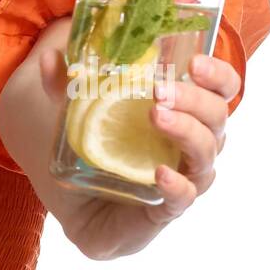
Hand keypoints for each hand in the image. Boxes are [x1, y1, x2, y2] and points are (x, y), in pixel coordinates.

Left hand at [0, 18, 240, 258]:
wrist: (75, 201)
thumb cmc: (91, 144)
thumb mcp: (76, 108)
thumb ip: (63, 85)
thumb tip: (48, 59)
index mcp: (184, 113)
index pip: (221, 92)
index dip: (218, 76)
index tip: (195, 62)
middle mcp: (192, 146)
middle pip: (216, 120)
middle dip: (194, 101)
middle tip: (161, 90)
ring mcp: (183, 178)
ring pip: (205, 157)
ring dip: (187, 133)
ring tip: (158, 115)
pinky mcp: (164, 210)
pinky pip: (183, 199)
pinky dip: (177, 186)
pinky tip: (161, 172)